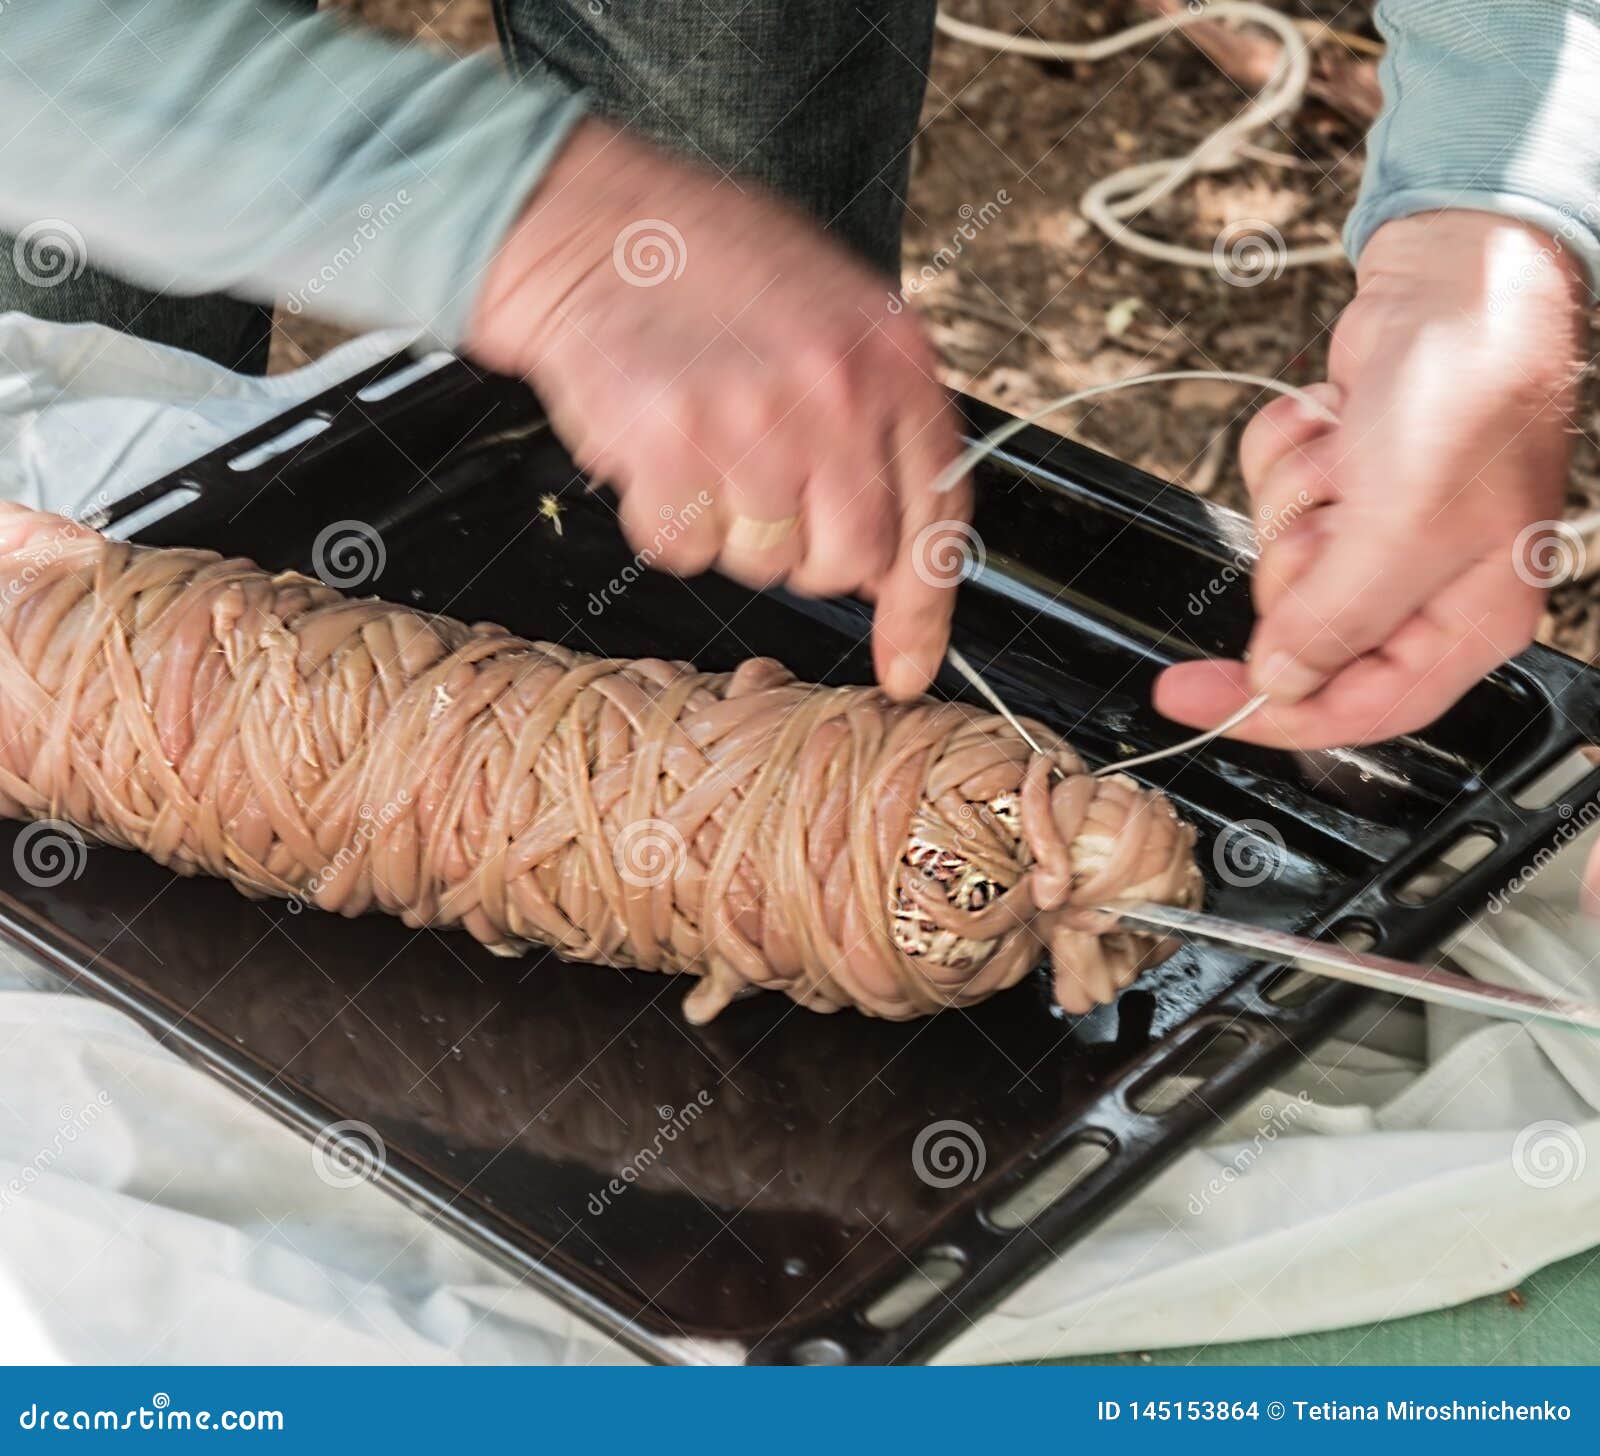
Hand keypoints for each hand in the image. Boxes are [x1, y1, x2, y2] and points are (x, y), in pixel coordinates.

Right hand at [465, 118, 967, 700]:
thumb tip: (896, 546)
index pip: (936, 517)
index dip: (921, 608)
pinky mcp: (672, 450)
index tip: (906, 668)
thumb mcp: (834, 314)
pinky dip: (664, 518)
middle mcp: (836, 396)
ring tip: (703, 436)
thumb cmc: (708, 264)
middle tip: (762, 490)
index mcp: (894, 360)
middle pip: (846, 561)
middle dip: (804, 552)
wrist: (591, 222)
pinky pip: (684, 549)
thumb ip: (877, 420)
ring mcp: (755, 425)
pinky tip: (659, 447)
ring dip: (728, 524)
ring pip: (761, 562)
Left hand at [1156, 211, 1587, 748]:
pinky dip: (1289, 449)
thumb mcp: (1401, 528)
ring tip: (1356, 449)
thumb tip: (1281, 686)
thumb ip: (1335, 621)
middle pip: (1305, 629)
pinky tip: (1337, 419)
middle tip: (1344, 504)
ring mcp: (1382, 530)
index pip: (1360, 709)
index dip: (1274, 716)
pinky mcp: (1344, 478)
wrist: (1457, 278)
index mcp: (1471, 618)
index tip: (1190, 701)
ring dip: (1298, 493)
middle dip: (1301, 557)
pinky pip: (1270, 491)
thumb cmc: (1467, 390)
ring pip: (1280, 555)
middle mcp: (1427, 583)